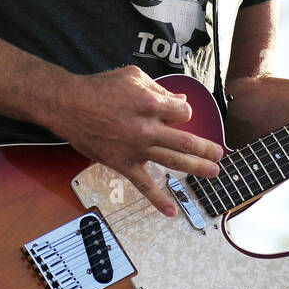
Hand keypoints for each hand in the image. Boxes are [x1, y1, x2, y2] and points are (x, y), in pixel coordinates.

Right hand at [45, 65, 221, 216]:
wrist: (69, 105)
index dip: (183, 111)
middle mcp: (147, 128)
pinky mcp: (123, 164)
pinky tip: (172, 211)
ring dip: (196, 167)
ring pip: (173, 161)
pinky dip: (158, 199)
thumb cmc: (100, 87)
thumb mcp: (133, 77)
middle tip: (219, 154)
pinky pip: (143, 184)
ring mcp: (136, 149)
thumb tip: (179, 99)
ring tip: (213, 172)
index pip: (183, 112)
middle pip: (185, 140)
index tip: (178, 113)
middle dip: (205, 148)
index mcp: (151, 103)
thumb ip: (159, 89)